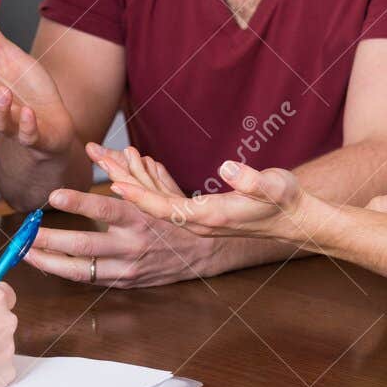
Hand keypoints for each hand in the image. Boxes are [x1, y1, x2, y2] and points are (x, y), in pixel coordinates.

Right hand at [0, 6, 74, 156]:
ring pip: (0, 123)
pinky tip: (28, 114)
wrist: (56, 120)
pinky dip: (27, 127)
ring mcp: (14, 127)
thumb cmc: (28, 88)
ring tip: (4, 93)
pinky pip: (28, 136)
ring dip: (0, 109)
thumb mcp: (8, 56)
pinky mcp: (37, 137)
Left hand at [25, 179, 235, 288]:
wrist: (205, 254)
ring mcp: (128, 268)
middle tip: (25, 233)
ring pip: (81, 271)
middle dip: (51, 241)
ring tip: (25, 252)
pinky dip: (65, 272)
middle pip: (85, 246)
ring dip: (49, 262)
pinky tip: (46, 262)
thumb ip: (125, 168)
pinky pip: (89, 280)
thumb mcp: (157, 188)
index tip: (53, 196)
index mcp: (141, 217)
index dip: (79, 204)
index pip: (106, 210)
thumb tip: (95, 148)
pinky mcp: (125, 283)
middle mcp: (133, 245)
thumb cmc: (177, 214)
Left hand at [108, 158, 309, 243]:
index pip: (166, 209)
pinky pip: (162, 201)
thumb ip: (253, 180)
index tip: (116, 185)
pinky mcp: (197, 215)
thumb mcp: (275, 187)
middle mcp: (197, 222)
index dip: (140, 197)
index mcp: (211, 217)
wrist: (295, 220)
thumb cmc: (285, 200)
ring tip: (98, 164)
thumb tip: (227, 167)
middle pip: (150, 206)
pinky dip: (145, 184)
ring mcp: (195, 221)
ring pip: (153, 203)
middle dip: (121, 186)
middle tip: (91, 166)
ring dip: (127, 183)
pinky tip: (134, 168)